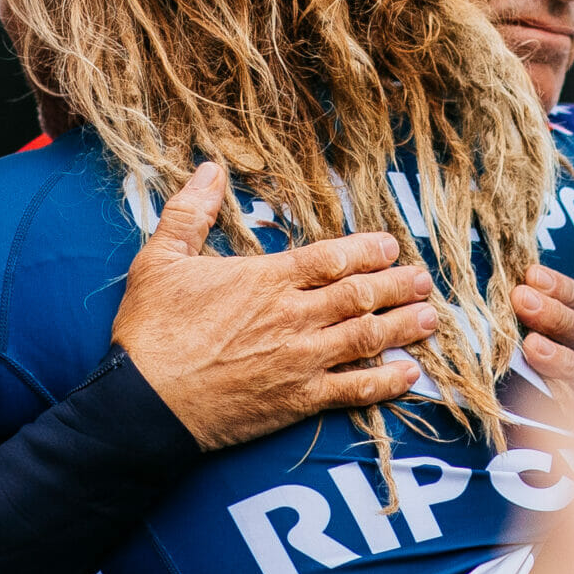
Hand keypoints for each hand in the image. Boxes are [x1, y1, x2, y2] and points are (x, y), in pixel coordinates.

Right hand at [114, 162, 439, 449]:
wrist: (144, 404)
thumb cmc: (150, 332)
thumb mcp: (160, 259)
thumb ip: (190, 212)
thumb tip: (208, 169)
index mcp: (266, 280)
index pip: (332, 258)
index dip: (367, 251)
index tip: (390, 246)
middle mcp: (292, 317)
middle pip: (359, 295)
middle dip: (396, 286)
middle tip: (422, 280)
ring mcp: (300, 361)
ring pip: (366, 338)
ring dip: (403, 326)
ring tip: (429, 318)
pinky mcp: (298, 401)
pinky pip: (354, 390)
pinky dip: (385, 382)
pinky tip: (408, 374)